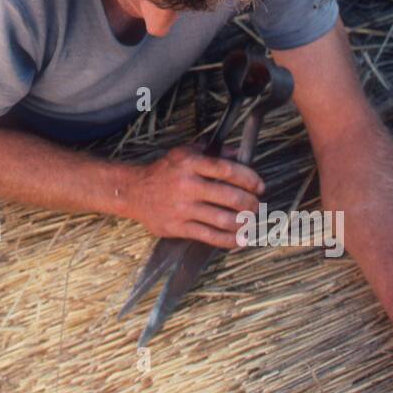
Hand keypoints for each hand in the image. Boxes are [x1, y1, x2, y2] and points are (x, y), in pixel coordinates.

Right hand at [125, 144, 264, 249]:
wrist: (133, 191)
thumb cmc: (163, 171)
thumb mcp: (185, 153)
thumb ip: (213, 152)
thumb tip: (239, 154)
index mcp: (190, 163)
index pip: (227, 170)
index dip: (249, 178)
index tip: (259, 186)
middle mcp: (187, 185)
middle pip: (230, 197)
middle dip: (251, 204)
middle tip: (256, 206)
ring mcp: (182, 208)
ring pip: (223, 219)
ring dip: (244, 222)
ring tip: (250, 221)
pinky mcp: (178, 227)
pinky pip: (210, 236)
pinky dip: (230, 240)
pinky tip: (240, 239)